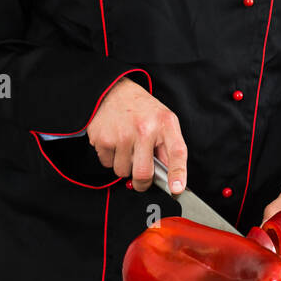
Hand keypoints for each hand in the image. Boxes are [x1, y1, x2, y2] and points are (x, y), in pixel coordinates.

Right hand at [87, 77, 187, 192]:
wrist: (112, 91)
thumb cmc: (142, 109)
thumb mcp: (164, 120)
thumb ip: (169, 146)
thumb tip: (169, 177)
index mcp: (165, 123)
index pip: (176, 152)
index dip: (178, 173)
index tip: (176, 189)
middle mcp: (144, 129)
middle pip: (143, 174)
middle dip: (142, 183)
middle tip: (142, 179)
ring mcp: (122, 135)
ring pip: (122, 172)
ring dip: (125, 167)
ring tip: (127, 147)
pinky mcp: (102, 139)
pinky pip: (107, 164)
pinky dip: (111, 158)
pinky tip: (115, 142)